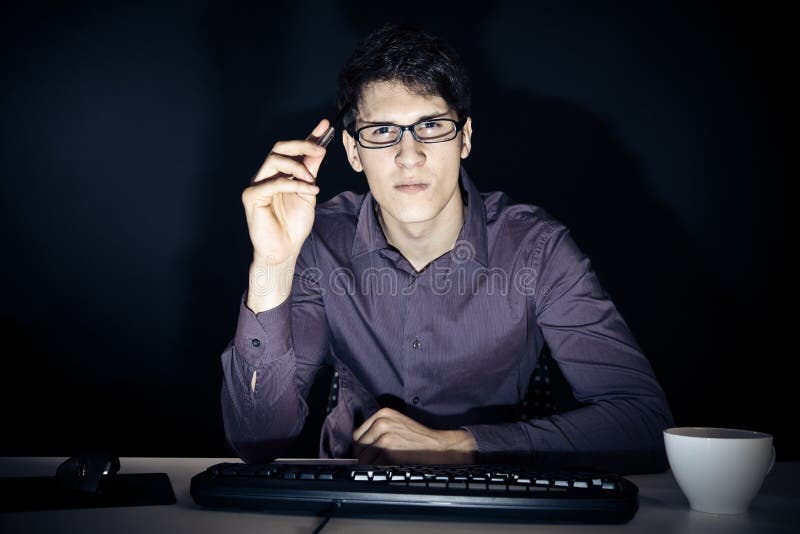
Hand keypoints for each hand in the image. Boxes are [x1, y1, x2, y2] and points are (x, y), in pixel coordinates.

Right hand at [241, 120, 329, 267]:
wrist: (284, 250)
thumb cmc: (294, 225)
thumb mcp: (308, 193)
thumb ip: (311, 171)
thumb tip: (320, 148)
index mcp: (280, 173)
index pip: (292, 150)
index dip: (308, 137)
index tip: (324, 125)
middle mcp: (266, 175)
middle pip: (279, 148)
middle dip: (302, 145)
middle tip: (320, 151)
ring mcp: (257, 184)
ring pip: (274, 160)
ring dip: (298, 167)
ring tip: (312, 182)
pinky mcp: (251, 197)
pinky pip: (272, 183)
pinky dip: (292, 185)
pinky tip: (308, 192)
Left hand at [352, 408, 477, 464]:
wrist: (436, 446)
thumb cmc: (417, 438)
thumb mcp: (396, 423)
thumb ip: (378, 428)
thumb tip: (359, 444)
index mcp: (382, 414)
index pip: (357, 433)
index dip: (362, 446)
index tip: (369, 452)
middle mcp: (381, 423)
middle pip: (359, 446)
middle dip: (366, 455)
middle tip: (379, 459)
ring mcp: (385, 437)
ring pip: (363, 457)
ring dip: (371, 464)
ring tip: (385, 462)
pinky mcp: (389, 452)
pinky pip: (372, 465)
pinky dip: (378, 469)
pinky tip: (389, 465)